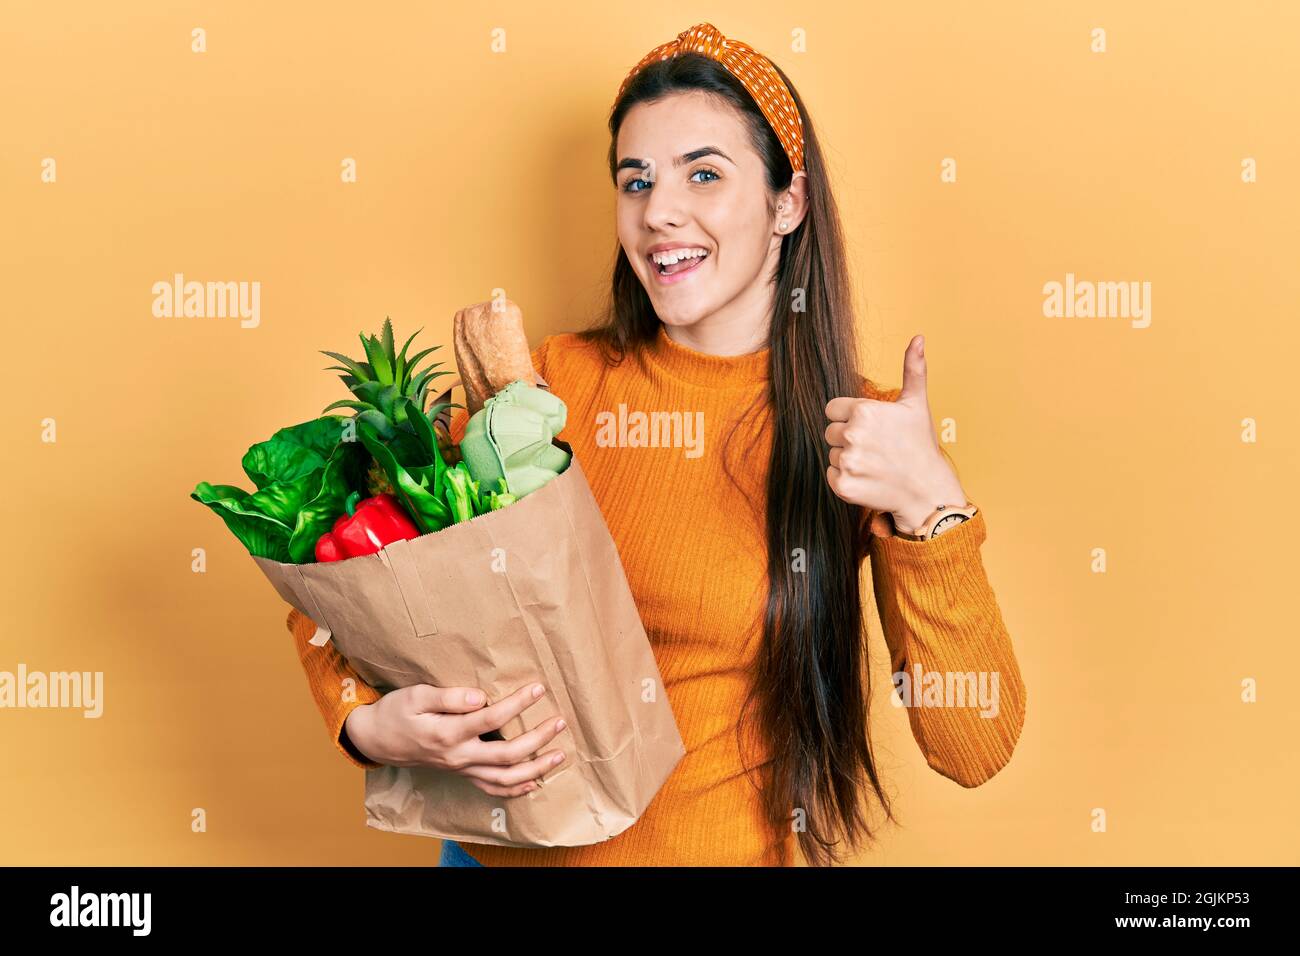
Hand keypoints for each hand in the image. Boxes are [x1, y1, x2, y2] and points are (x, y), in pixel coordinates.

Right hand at [343, 682, 566, 797]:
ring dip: (535, 769)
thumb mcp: (415, 696)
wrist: (378, 739)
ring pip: (504, 779)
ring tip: (559, 754)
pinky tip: (535, 782)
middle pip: (507, 755)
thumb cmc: (397, 712)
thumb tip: (478, 697)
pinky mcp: (462, 774)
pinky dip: (516, 789)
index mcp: (448, 733)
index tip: (538, 689)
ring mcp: (461, 769)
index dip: (517, 704)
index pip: (491, 718)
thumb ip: (447, 697)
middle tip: (560, 722)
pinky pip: (492, 788)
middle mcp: (458, 756)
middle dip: (538, 739)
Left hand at [823, 334, 965, 531]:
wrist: (927, 490)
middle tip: (875, 448)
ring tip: (875, 464)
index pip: (832, 409)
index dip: (849, 418)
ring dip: (848, 459)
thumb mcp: (916, 404)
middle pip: (830, 432)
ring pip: (832, 454)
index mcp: (864, 411)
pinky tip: (868, 479)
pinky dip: (846, 479)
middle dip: (848, 439)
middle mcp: (853, 434)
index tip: (870, 428)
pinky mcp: (843, 485)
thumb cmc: (920, 444)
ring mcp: (847, 461)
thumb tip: (918, 338)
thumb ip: (912, 369)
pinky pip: (831, 475)